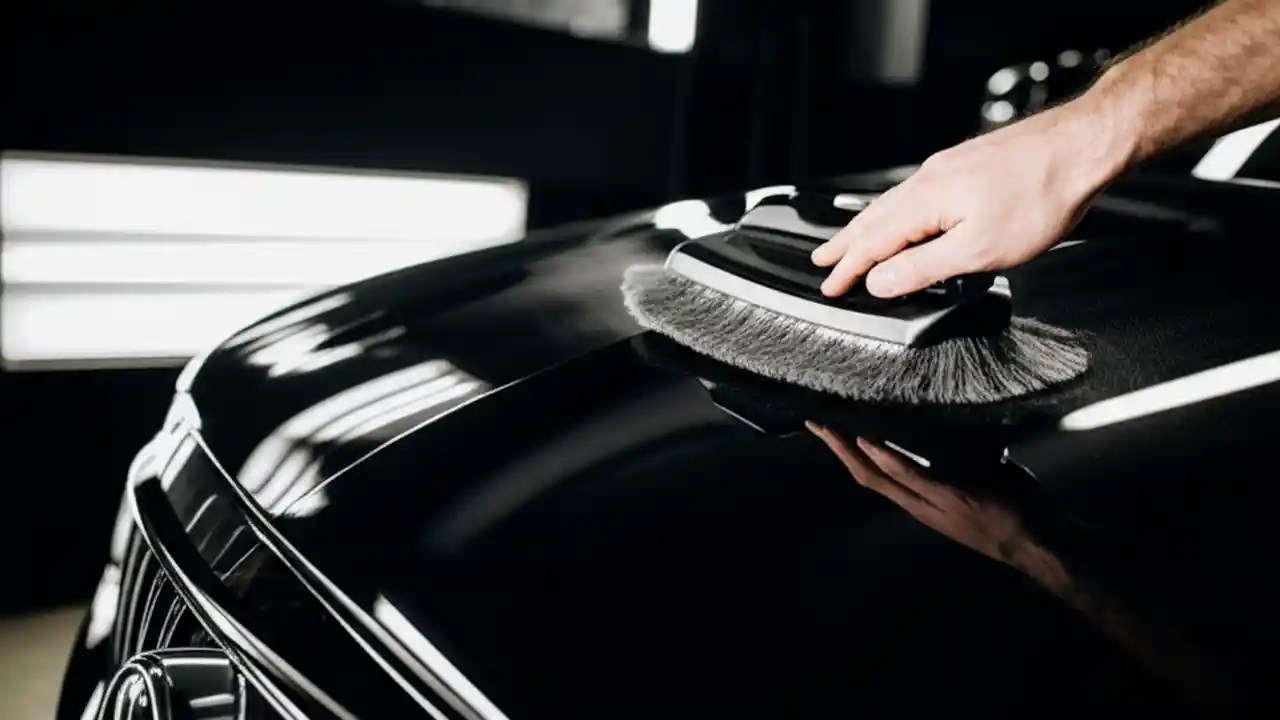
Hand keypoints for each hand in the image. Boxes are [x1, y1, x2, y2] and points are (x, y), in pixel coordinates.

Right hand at [806, 422, 1065, 574]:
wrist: (1041, 545)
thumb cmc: (1016, 513)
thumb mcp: (979, 484)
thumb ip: (960, 464)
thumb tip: (956, 431)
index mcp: (924, 502)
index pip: (876, 477)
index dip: (850, 455)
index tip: (833, 432)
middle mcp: (919, 505)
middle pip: (866, 476)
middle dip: (837, 449)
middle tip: (816, 423)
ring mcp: (932, 501)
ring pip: (879, 476)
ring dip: (850, 450)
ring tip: (830, 427)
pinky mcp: (949, 496)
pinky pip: (910, 476)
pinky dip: (887, 458)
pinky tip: (869, 442)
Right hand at [811, 99, 1124, 297]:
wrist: (1084, 146)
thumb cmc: (1041, 194)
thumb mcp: (979, 249)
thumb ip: (923, 268)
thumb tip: (880, 281)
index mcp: (925, 201)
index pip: (872, 242)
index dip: (849, 267)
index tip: (831, 285)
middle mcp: (929, 179)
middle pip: (874, 217)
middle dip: (847, 243)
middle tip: (824, 260)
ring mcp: (948, 169)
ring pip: (894, 204)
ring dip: (868, 227)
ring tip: (853, 242)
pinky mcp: (967, 165)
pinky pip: (916, 193)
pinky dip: (897, 213)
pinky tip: (905, 217)